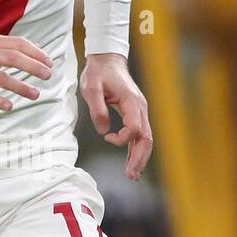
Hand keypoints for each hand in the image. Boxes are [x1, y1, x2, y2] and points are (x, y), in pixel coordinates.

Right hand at [0, 34, 52, 111]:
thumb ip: (8, 47)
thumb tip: (37, 52)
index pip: (19, 44)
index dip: (36, 53)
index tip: (49, 63)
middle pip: (13, 58)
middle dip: (33, 67)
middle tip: (48, 75)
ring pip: (2, 78)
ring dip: (21, 87)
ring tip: (36, 94)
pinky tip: (10, 106)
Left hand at [80, 53, 152, 179]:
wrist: (107, 60)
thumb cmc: (98, 73)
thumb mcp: (91, 87)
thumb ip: (97, 109)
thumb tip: (104, 131)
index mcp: (131, 101)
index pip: (134, 127)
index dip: (122, 138)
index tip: (107, 138)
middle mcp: (140, 107)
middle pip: (145, 138)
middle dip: (139, 158)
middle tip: (130, 175)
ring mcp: (140, 111)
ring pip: (145, 139)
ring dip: (140, 157)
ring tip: (132, 175)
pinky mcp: (136, 114)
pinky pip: (140, 135)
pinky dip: (136, 149)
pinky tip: (131, 163)